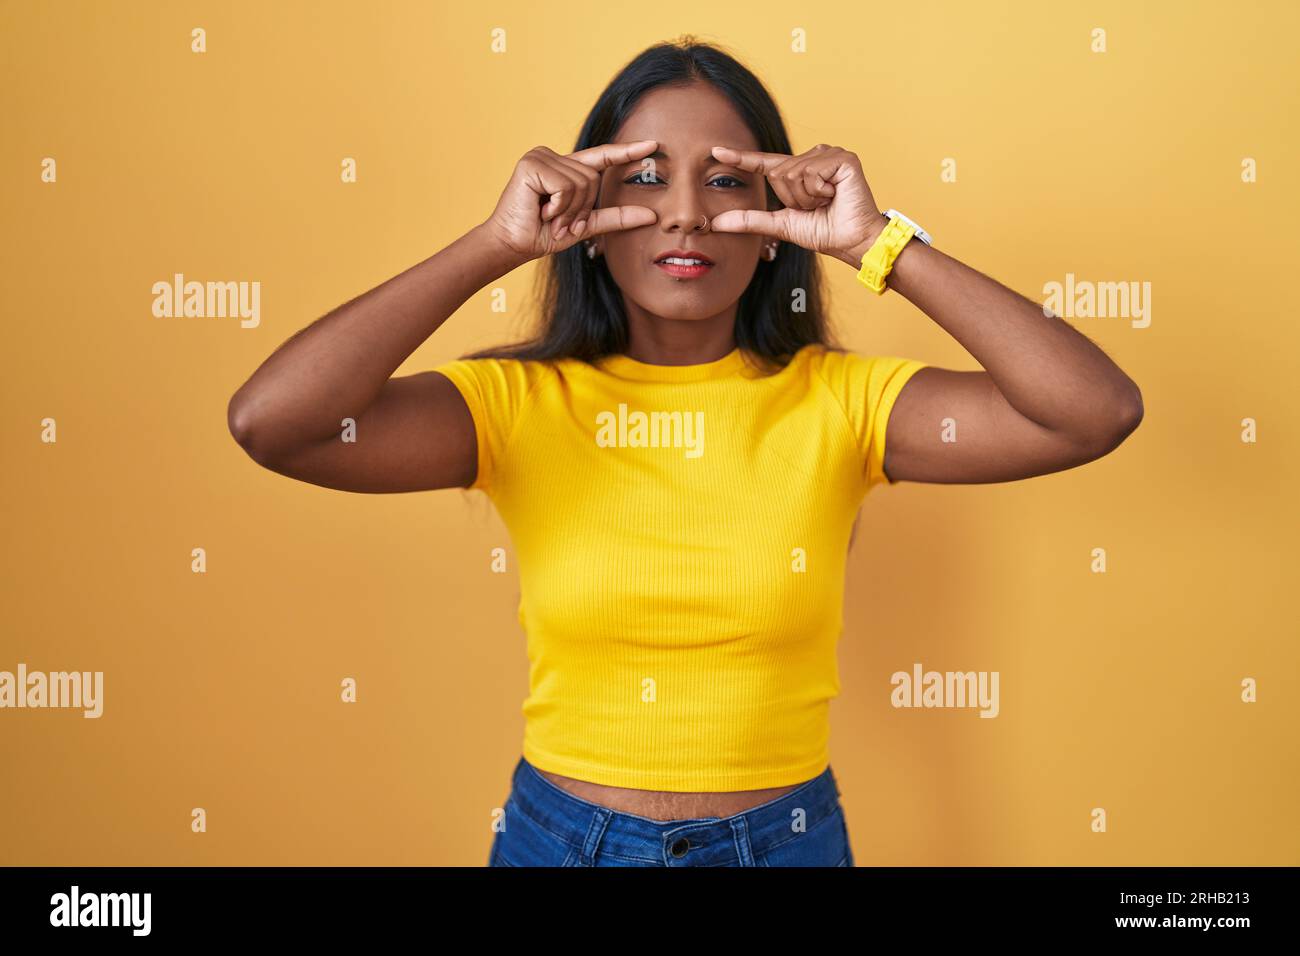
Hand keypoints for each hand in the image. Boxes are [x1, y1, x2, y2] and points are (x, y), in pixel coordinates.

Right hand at [480, 141, 660, 261]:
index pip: (602, 157)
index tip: (653, 145)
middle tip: (559, 222)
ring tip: (549, 218)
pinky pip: (565, 186)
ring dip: (569, 210)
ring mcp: (541, 156)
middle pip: (592, 178)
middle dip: (581, 208)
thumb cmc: (543, 235)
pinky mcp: (532, 163)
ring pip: (581, 182)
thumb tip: (652, 215)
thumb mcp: (585, 226)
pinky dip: (558, 205)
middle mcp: (553, 156)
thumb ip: (616, 218)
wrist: (512, 245)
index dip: (627, 152)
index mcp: (566, 168)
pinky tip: (542, 210)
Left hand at [708, 144, 888, 264]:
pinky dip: (819, 192)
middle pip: (779, 173)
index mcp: (798, 172)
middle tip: (817, 207)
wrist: (852, 241)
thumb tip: (715, 223)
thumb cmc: (824, 233)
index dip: (741, 158)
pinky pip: (811, 173)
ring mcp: (828, 155)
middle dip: (793, 198)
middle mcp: (813, 158)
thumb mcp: (781, 225)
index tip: (716, 151)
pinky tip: (835, 194)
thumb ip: (750, 221)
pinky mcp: (842, 157)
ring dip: (807, 197)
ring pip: (793, 173)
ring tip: (827, 201)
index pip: (764, 164)